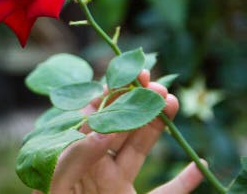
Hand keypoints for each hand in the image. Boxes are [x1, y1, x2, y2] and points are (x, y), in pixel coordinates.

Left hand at [46, 70, 203, 193]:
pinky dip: (185, 181)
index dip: (108, 96)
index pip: (90, 120)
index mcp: (70, 158)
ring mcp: (114, 188)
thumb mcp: (55, 188)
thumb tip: (95, 132)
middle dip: (136, 103)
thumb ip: (72, 160)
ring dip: (157, 126)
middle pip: (117, 129)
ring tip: (172, 102)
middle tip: (154, 83)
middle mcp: (93, 169)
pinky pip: (164, 193)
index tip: (126, 75)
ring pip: (139, 151)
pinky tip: (200, 166)